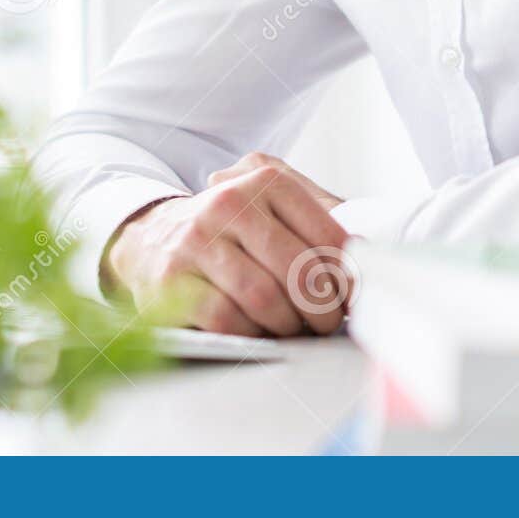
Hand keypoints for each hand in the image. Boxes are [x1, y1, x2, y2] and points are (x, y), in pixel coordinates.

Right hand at [104, 162, 352, 336]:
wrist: (150, 237)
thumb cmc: (228, 230)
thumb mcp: (269, 207)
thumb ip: (318, 220)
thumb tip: (368, 256)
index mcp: (266, 182)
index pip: (328, 237)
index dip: (349, 278)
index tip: (354, 301)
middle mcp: (230, 203)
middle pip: (300, 271)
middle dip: (322, 310)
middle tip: (326, 324)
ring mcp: (199, 240)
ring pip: (266, 298)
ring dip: (287, 326)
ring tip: (293, 329)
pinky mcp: (174, 279)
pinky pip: (229, 320)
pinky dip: (251, 335)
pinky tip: (256, 331)